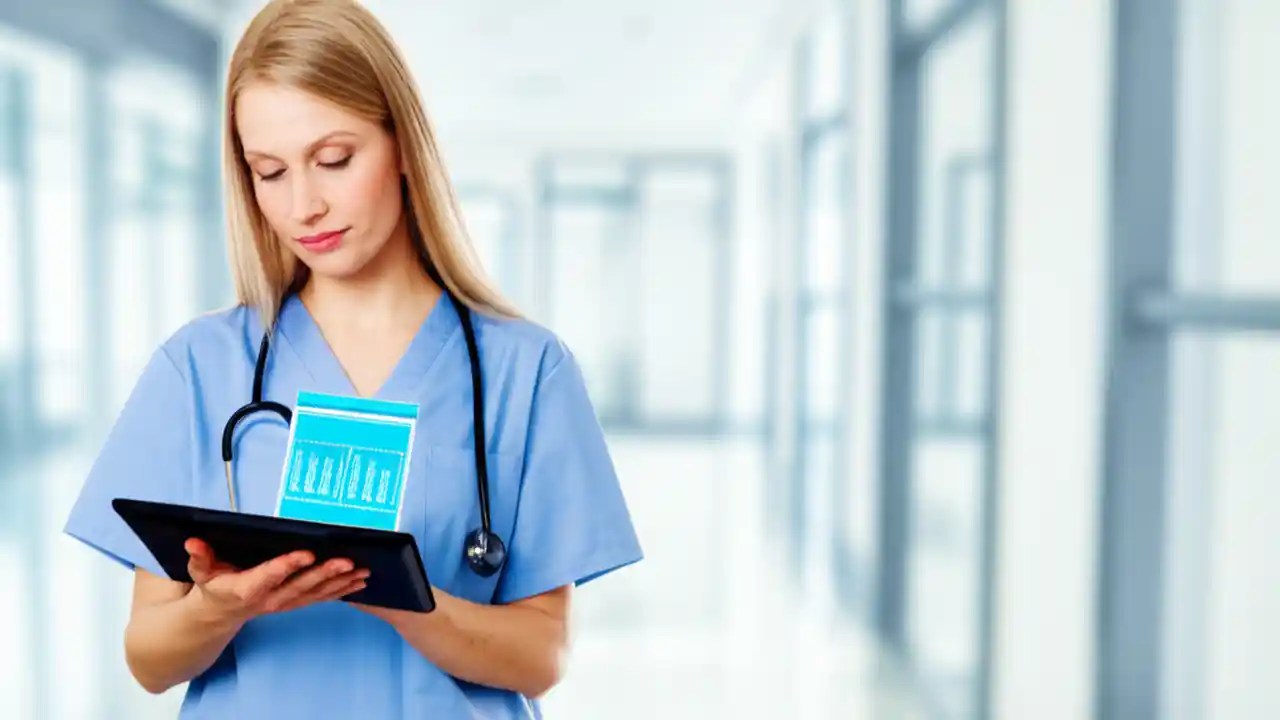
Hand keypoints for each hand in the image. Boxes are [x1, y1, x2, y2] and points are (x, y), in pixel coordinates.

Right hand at [184, 538, 369, 624]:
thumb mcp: (201, 572)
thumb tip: (192, 542)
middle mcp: (270, 599)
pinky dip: (341, 591)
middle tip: (347, 562)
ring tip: (362, 571)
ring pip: (315, 594)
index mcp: (247, 589)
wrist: (221, 613)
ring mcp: (285, 603)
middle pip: (300, 587)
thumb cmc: (214, 586)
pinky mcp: (295, 603)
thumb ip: (199, 558)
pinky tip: (360, 582)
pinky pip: (321, 599)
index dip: (287, 566)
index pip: (269, 576)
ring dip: (340, 583)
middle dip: (325, 574)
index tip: (306, 554)